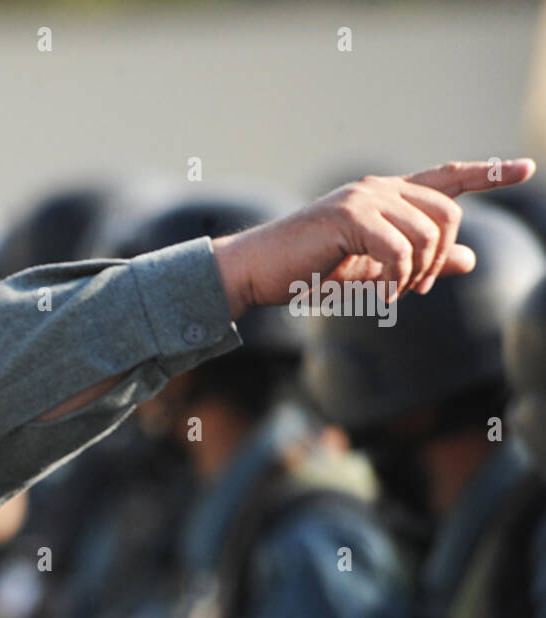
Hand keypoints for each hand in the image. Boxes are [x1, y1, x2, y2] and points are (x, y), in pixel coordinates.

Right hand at [212, 159, 536, 317]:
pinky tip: (380, 292)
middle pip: (448, 214)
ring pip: (427, 234)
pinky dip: (397, 278)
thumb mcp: (372, 270)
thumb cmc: (306, 271)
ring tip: (391, 293)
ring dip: (417, 274)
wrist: (256, 271)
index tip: (527, 167)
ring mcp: (364, 198)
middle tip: (415, 289)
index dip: (488, 172)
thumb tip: (470, 259)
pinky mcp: (350, 217)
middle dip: (441, 259)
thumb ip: (420, 261)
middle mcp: (378, 188)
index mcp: (384, 195)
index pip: (447, 177)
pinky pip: (400, 250)